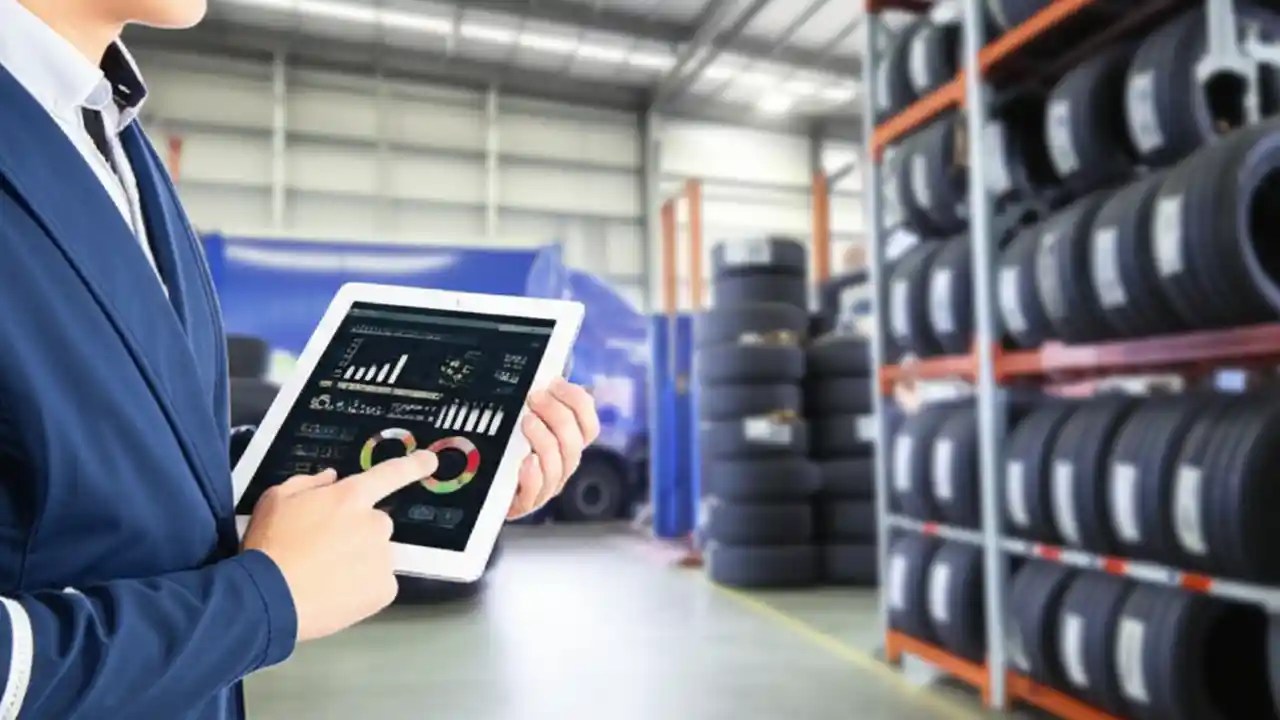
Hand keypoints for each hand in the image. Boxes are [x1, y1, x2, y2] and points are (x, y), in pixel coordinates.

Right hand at [242, 451, 437, 642]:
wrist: (268, 598)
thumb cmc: (268, 545)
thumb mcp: (276, 500)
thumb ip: (307, 483)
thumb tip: (330, 478)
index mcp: (351, 497)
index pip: (389, 474)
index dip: (412, 465)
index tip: (430, 460)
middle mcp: (375, 523)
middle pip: (375, 525)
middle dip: (356, 535)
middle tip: (324, 553)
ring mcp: (383, 557)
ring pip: (376, 556)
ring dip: (359, 563)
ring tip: (324, 578)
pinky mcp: (385, 589)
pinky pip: (378, 585)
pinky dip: (362, 590)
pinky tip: (335, 595)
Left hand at [509, 379, 600, 517]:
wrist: (474, 481)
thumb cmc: (501, 444)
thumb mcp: (519, 416)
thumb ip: (537, 399)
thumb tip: (546, 371)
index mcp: (567, 443)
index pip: (589, 425)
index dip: (578, 402)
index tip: (555, 383)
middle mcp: (562, 465)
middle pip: (574, 442)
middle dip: (557, 415)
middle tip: (534, 398)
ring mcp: (546, 486)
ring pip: (559, 465)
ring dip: (545, 439)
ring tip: (526, 421)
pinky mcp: (525, 503)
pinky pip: (536, 492)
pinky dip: (534, 476)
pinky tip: (526, 461)